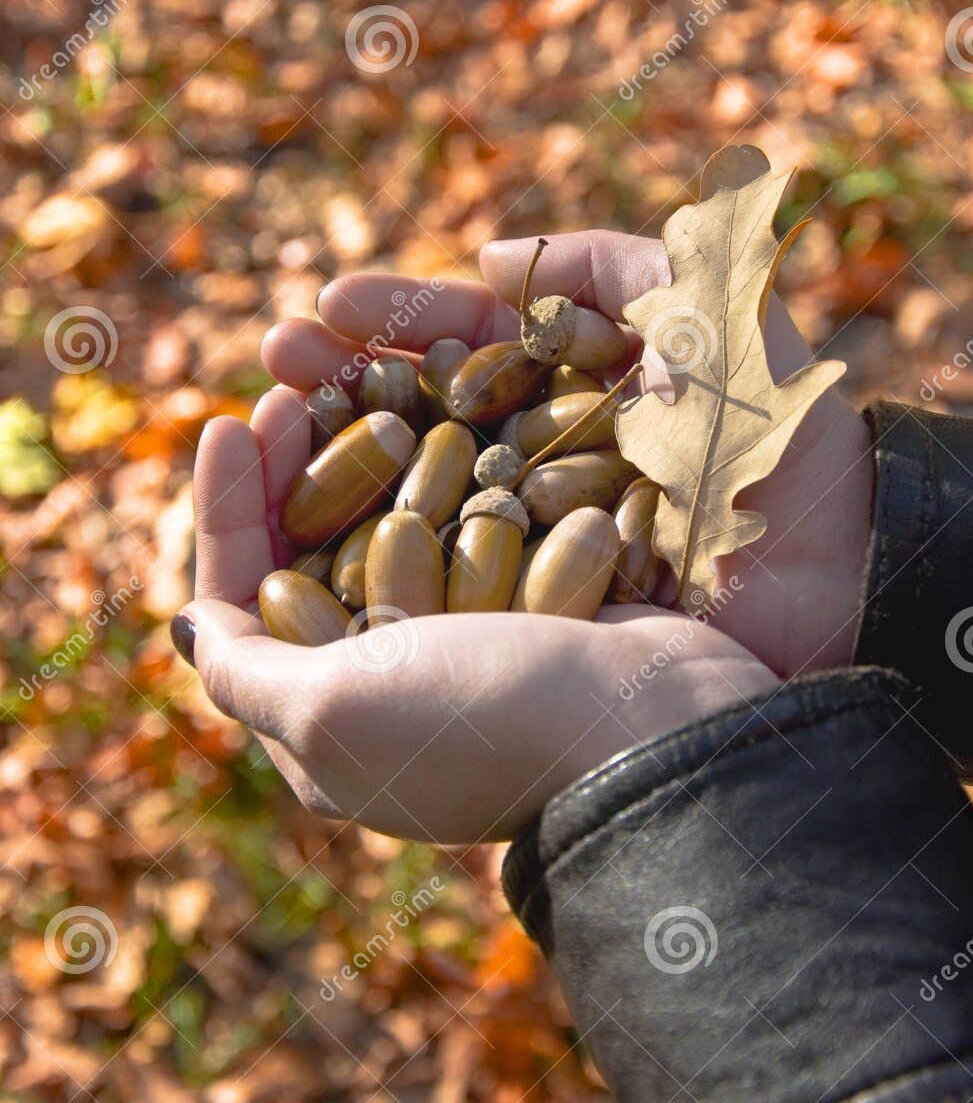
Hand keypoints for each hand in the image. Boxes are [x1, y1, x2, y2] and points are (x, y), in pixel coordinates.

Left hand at [179, 387, 773, 843]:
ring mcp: (474, 639)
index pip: (247, 599)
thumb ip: (247, 669)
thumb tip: (189, 626)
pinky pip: (477, 516)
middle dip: (296, 463)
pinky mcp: (541, 601)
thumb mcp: (332, 711)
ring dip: (371, 446)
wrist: (653, 729)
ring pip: (397, 521)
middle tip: (294, 382)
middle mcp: (397, 681)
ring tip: (360, 373)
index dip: (226, 510)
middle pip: (318, 552)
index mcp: (335, 722)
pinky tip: (444, 402)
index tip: (229, 420)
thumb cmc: (484, 721)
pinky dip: (453, 461)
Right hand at [261, 230, 872, 679]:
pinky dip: (376, 549)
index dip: (397, 318)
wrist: (836, 561)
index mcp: (579, 389)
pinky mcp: (534, 613)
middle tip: (273, 355)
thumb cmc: (777, 428)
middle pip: (423, 409)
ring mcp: (533, 537)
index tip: (327, 304)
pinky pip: (442, 575)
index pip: (469, 342)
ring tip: (268, 427)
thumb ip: (611, 261)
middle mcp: (544, 461)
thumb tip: (484, 261)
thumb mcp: (705, 305)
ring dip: (337, 457)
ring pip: (416, 488)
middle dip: (343, 377)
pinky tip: (314, 526)